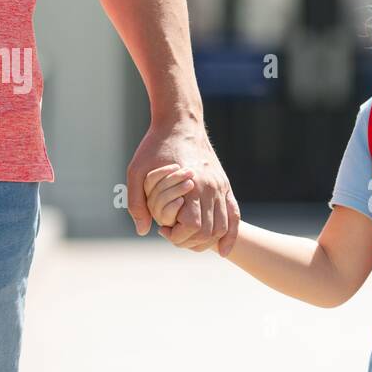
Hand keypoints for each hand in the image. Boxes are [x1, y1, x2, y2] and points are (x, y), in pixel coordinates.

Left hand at [126, 117, 240, 255]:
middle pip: (209, 232)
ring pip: (223, 227)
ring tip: (189, 238)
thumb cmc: (155, 146)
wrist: (180, 122)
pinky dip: (230, 235)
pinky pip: (234, 215)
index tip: (162, 228)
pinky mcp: (224, 185)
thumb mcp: (136, 171)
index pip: (192, 226)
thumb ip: (136, 202)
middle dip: (190, 241)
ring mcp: (221, 186)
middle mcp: (211, 187)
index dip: (177, 235)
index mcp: (192, 184)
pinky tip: (224, 249)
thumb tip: (142, 231)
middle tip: (172, 233)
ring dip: (208, 241)